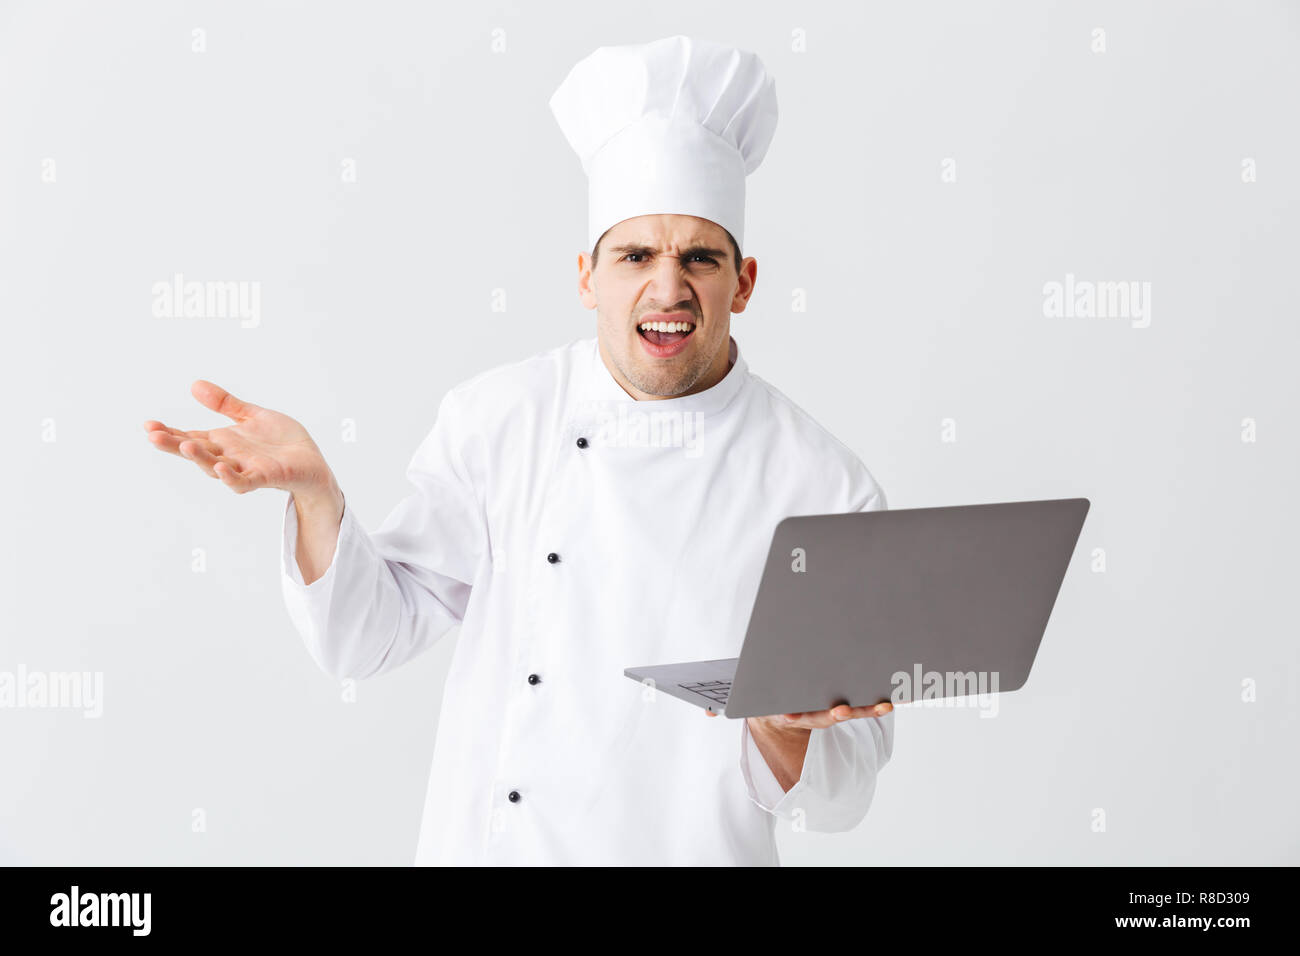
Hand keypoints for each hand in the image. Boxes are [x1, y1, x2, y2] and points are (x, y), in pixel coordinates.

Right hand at [143, 379, 335, 497]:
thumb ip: (225, 404)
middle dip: (174, 444)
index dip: (170, 432)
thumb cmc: (281, 442)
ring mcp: (244, 469)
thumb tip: (194, 384)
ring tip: (185, 445)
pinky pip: (244, 481)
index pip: (190, 436)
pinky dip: (231, 477)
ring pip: (215, 467)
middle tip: (152, 435)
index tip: (148, 424)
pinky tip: (222, 467)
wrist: (312, 462)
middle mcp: (228, 457)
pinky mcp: (264, 477)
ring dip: (200, 458)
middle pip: (196, 452)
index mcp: (223, 442)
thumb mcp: (252, 416)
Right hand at [706, 701, 893, 728]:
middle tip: (845, 712)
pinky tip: (894, 697)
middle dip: (837, 714)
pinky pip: (861, 707)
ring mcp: (826, 715)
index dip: (796, 715)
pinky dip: (876, 704)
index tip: (797, 714)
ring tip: (884, 705)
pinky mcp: (842, 709)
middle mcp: (808, 716)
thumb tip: (706, 710)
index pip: (794, 715)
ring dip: (868, 710)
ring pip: (849, 713)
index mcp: (786, 713)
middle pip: (825, 716)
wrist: (776, 714)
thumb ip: (726, 704)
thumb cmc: (761, 698)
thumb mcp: (744, 701)